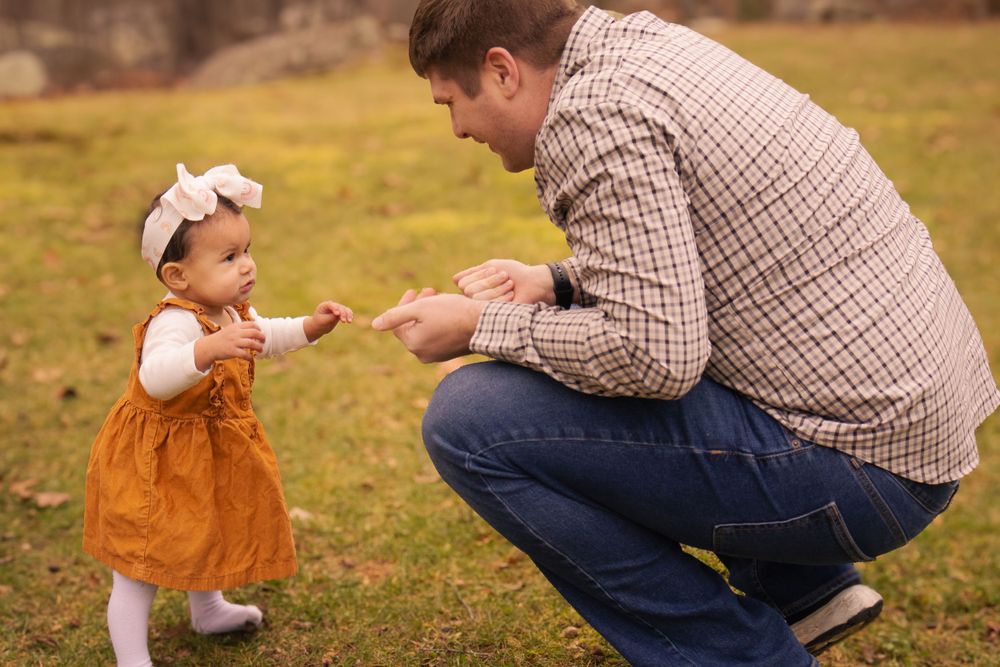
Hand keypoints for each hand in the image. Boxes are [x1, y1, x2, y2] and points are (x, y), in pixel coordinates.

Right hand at [194, 321, 264, 370]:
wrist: (209, 347)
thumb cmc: (222, 338)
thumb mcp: (230, 329)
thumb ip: (241, 328)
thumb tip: (255, 328)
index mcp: (236, 326)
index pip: (252, 324)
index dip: (259, 328)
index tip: (261, 333)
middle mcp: (236, 333)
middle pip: (254, 333)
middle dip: (261, 337)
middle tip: (264, 341)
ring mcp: (234, 342)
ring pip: (251, 343)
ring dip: (259, 347)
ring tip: (261, 349)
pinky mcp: (231, 351)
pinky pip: (244, 354)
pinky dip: (250, 357)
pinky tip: (251, 358)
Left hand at [305, 300, 353, 341]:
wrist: (319, 326)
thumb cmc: (319, 323)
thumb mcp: (323, 321)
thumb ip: (330, 317)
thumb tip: (339, 314)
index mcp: (324, 305)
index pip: (331, 305)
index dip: (335, 308)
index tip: (337, 314)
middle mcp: (332, 305)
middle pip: (339, 307)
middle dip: (342, 314)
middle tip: (343, 321)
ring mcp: (337, 308)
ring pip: (345, 309)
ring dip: (348, 315)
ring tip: (349, 321)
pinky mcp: (341, 312)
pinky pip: (347, 312)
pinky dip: (349, 315)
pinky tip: (350, 320)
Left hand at [371, 289, 485, 362]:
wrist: (484, 324)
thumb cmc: (452, 313)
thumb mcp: (420, 309)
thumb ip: (395, 316)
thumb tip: (374, 325)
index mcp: (413, 343)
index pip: (397, 323)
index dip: (403, 305)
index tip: (414, 291)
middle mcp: (422, 354)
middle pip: (411, 327)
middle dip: (416, 307)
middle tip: (428, 291)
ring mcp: (437, 356)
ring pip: (424, 331)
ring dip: (427, 314)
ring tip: (439, 299)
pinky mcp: (449, 353)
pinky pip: (437, 337)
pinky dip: (438, 324)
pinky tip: (449, 312)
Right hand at [453, 259, 554, 304]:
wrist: (534, 284)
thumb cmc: (514, 273)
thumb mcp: (491, 268)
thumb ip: (472, 273)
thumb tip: (453, 280)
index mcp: (475, 289)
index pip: (462, 283)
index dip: (478, 275)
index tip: (495, 270)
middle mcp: (476, 302)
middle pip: (467, 290)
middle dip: (487, 281)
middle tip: (505, 277)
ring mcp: (484, 311)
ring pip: (475, 298)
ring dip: (495, 287)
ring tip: (510, 284)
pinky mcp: (494, 318)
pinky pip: (486, 307)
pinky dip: (500, 297)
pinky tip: (511, 295)